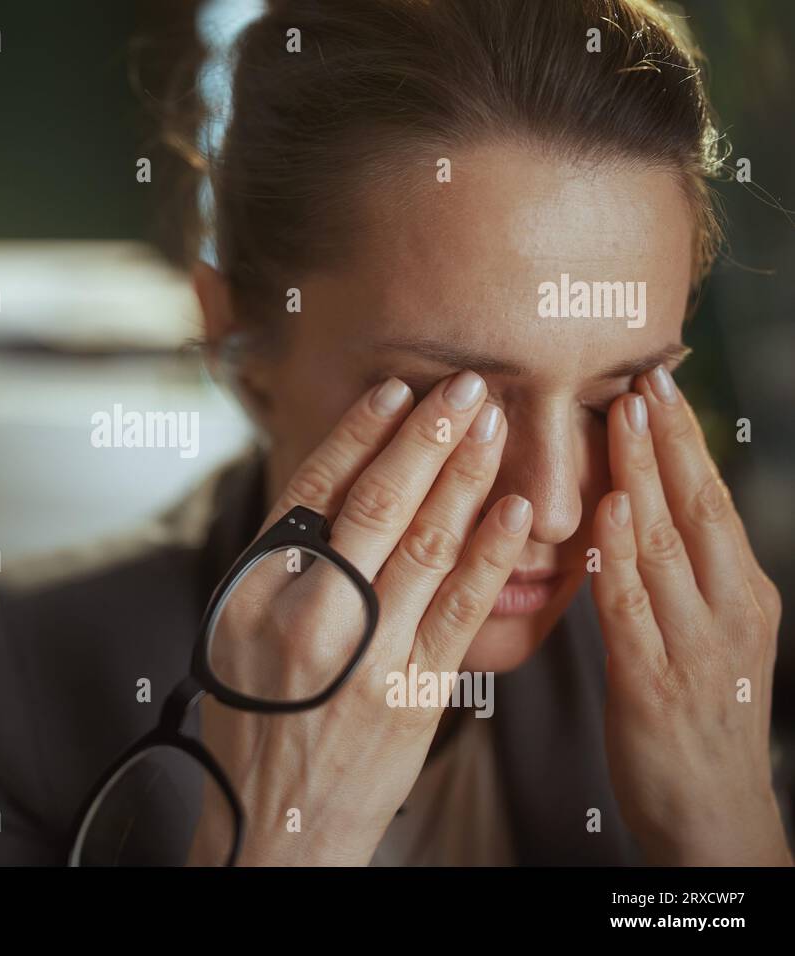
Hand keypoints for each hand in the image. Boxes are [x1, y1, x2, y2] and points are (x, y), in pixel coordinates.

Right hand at [188, 371, 532, 864]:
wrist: (277, 821)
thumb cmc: (256, 718)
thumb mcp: (234, 631)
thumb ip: (278, 563)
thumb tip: (329, 483)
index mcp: (255, 590)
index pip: (313, 490)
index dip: (359, 433)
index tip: (395, 390)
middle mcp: (307, 614)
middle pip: (375, 503)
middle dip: (426, 436)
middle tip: (464, 386)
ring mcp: (365, 654)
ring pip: (425, 544)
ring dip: (466, 476)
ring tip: (493, 424)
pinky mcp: (415, 692)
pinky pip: (462, 609)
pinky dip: (493, 553)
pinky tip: (517, 508)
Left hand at [592, 364, 790, 865]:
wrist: (713, 814)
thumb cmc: (699, 718)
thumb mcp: (708, 635)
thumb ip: (682, 575)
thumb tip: (641, 507)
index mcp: (743, 594)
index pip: (712, 500)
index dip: (686, 441)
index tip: (659, 386)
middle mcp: (729, 609)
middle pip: (695, 508)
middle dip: (667, 440)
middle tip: (640, 380)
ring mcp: (696, 644)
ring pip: (665, 543)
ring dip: (641, 476)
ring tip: (621, 418)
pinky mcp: (653, 681)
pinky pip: (631, 605)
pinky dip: (618, 555)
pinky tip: (605, 512)